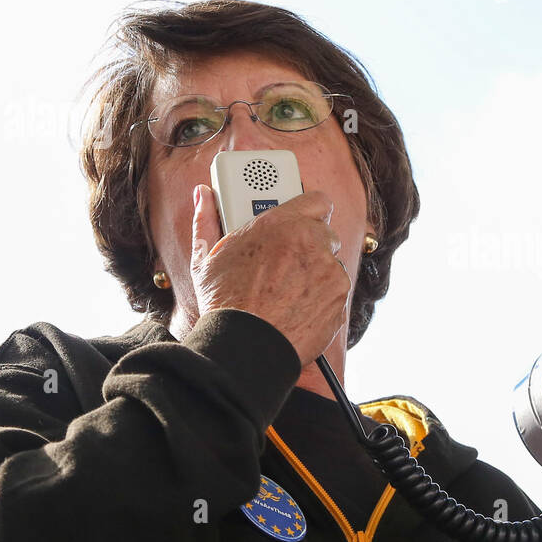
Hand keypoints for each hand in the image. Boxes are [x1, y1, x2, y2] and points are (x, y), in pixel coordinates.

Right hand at [187, 183, 350, 366]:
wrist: (245, 346)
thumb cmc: (224, 304)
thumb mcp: (206, 258)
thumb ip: (207, 220)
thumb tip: (203, 195)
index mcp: (279, 224)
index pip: (316, 199)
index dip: (310, 209)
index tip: (302, 216)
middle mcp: (309, 241)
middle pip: (324, 232)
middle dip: (309, 243)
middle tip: (286, 259)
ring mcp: (328, 269)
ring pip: (330, 262)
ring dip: (315, 272)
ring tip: (286, 290)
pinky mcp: (339, 295)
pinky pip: (335, 289)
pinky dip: (322, 296)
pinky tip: (297, 306)